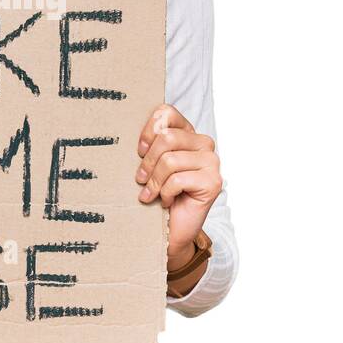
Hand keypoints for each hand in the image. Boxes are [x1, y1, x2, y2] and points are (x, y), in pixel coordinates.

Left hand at [135, 104, 221, 265]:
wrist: (171, 230)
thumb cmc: (158, 194)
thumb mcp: (150, 165)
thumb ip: (149, 145)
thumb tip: (129, 130)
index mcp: (188, 134)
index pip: (167, 113)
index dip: (149, 130)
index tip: (139, 151)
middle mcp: (204, 144)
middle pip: (167, 137)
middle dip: (148, 162)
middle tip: (140, 180)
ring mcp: (212, 162)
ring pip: (170, 160)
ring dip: (154, 181)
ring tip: (151, 194)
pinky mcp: (214, 182)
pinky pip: (177, 179)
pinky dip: (165, 193)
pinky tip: (166, 201)